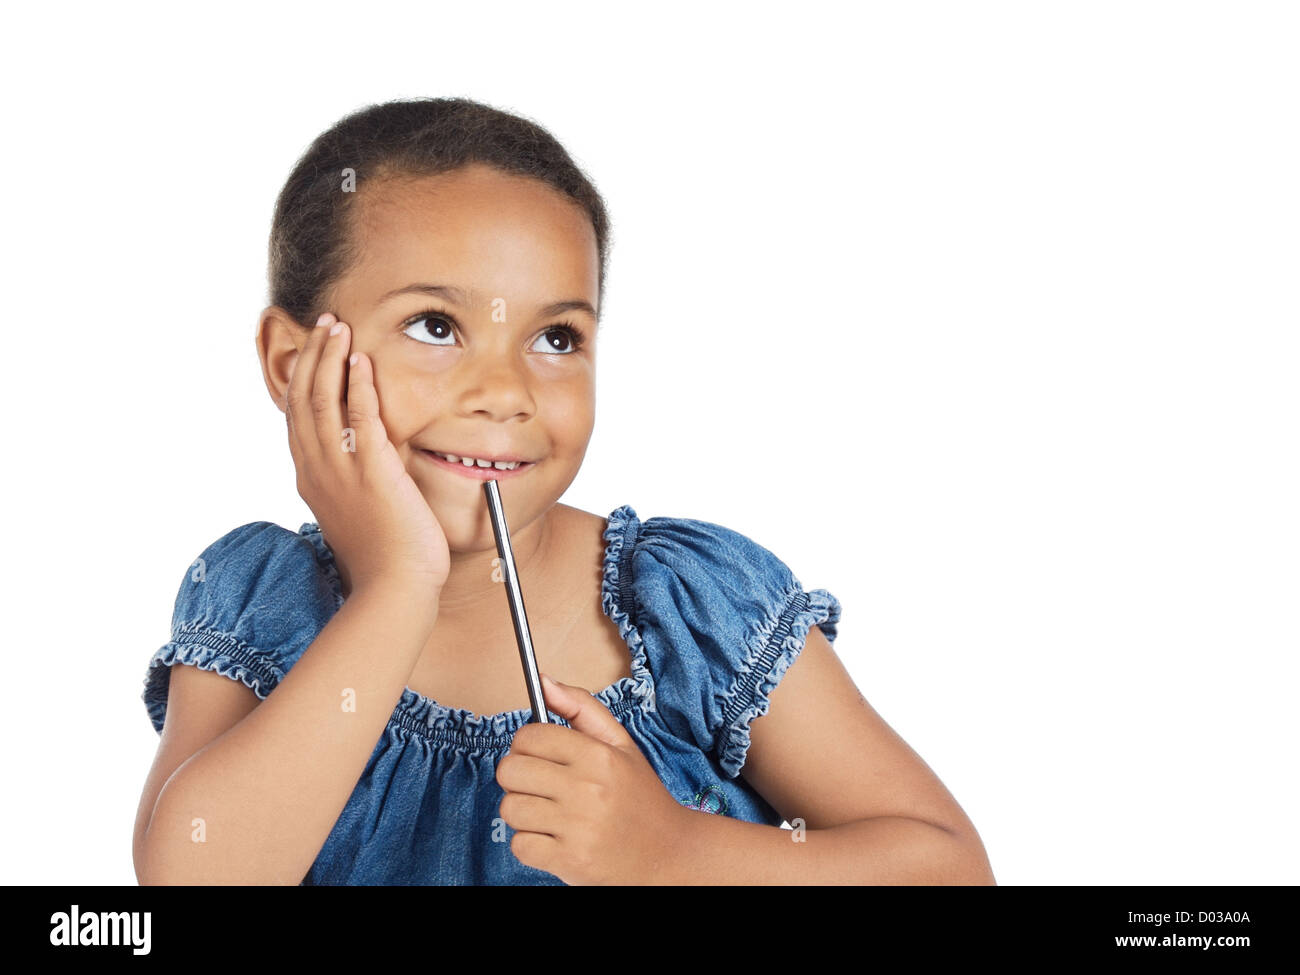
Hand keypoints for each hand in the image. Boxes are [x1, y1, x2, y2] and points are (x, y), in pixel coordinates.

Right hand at [285, 313, 449, 594]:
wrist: (393, 589)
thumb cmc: (383, 559)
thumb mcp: (354, 514)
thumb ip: (350, 485)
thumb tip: (361, 469)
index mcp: (312, 479)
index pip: (299, 417)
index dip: (303, 377)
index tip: (314, 350)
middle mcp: (317, 470)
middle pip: (304, 399)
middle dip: (313, 356)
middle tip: (324, 324)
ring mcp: (341, 471)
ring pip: (323, 401)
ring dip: (330, 359)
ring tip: (338, 328)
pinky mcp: (372, 473)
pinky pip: (359, 418)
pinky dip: (356, 386)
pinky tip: (360, 362)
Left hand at [495, 673, 692, 884]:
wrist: (667, 853)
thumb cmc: (639, 796)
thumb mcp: (620, 744)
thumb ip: (581, 707)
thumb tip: (543, 681)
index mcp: (598, 756)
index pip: (529, 736)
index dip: (525, 744)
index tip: (537, 754)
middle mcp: (588, 789)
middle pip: (510, 771)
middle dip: (518, 776)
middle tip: (538, 784)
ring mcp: (578, 827)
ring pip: (510, 808)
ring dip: (522, 811)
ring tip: (547, 812)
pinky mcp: (569, 861)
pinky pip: (519, 845)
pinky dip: (529, 843)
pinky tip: (552, 837)